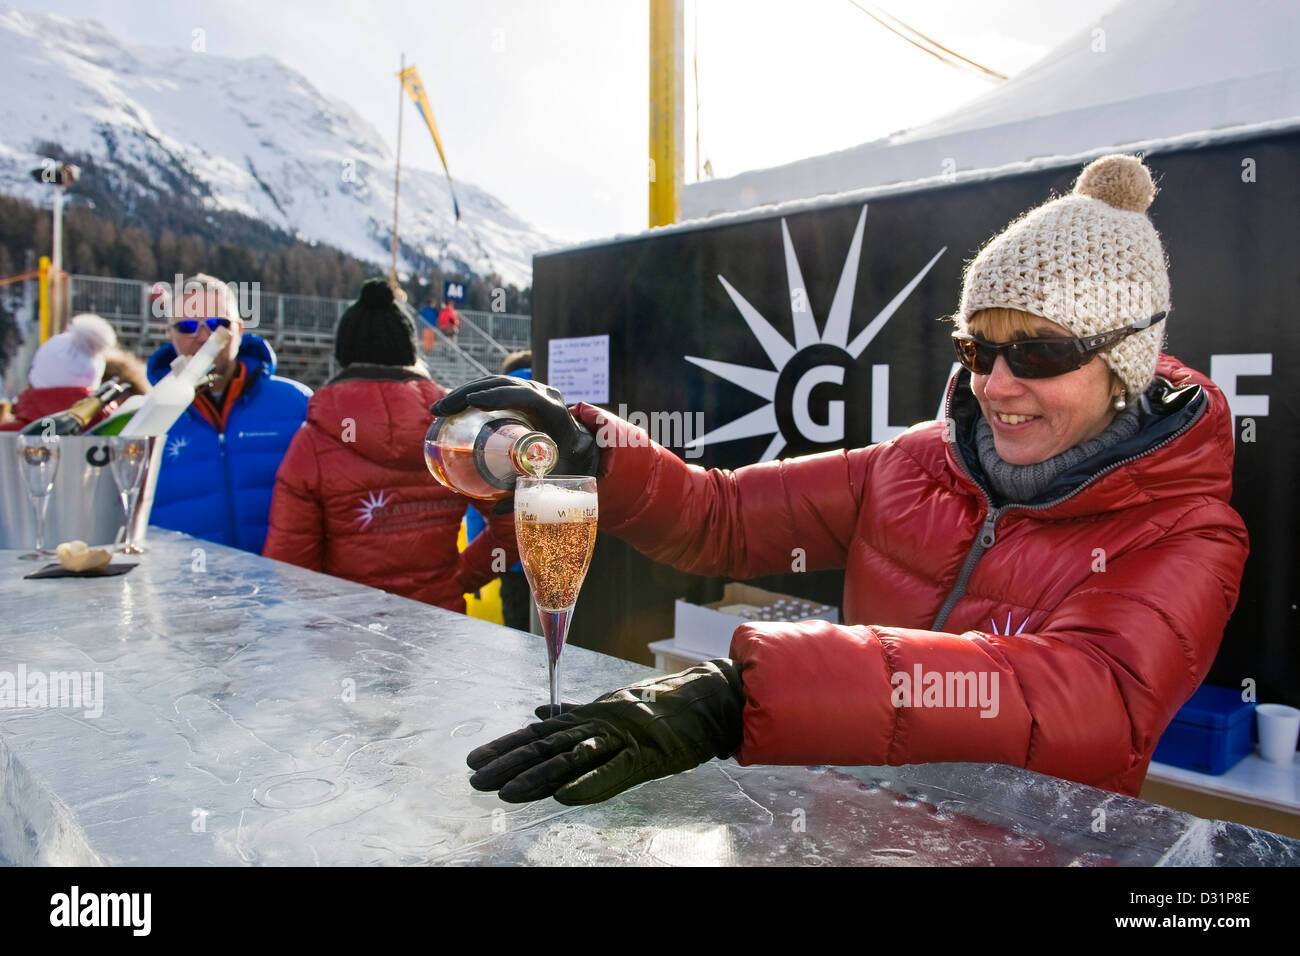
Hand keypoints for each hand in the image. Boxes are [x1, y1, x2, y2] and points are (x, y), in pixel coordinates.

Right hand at [431, 375, 598, 476]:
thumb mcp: (556, 477)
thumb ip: (532, 492)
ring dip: (464, 393)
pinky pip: (494, 389)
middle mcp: (542, 394)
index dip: (498, 396)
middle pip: (502, 385)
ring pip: (494, 383)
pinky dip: (471, 395)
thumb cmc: (570, 462)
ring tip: (438, 409)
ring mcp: (531, 390)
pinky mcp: (520, 393)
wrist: (580, 445)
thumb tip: (497, 509)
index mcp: (554, 409)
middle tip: (441, 409)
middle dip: (468, 394)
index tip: (472, 403)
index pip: (525, 396)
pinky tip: (451, 407)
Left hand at [466, 660, 744, 804]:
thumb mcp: (613, 712)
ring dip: (538, 776)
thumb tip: (539, 716)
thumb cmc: (663, 707)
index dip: (507, 747)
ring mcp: (621, 738)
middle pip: (547, 747)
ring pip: (571, 758)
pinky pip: (614, 769)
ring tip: (506, 793)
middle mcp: (597, 726)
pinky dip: (589, 782)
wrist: (708, 698)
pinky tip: (564, 795)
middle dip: (508, 764)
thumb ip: (576, 717)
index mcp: (589, 720)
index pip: (540, 735)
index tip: (475, 760)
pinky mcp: (646, 753)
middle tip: (474, 778)